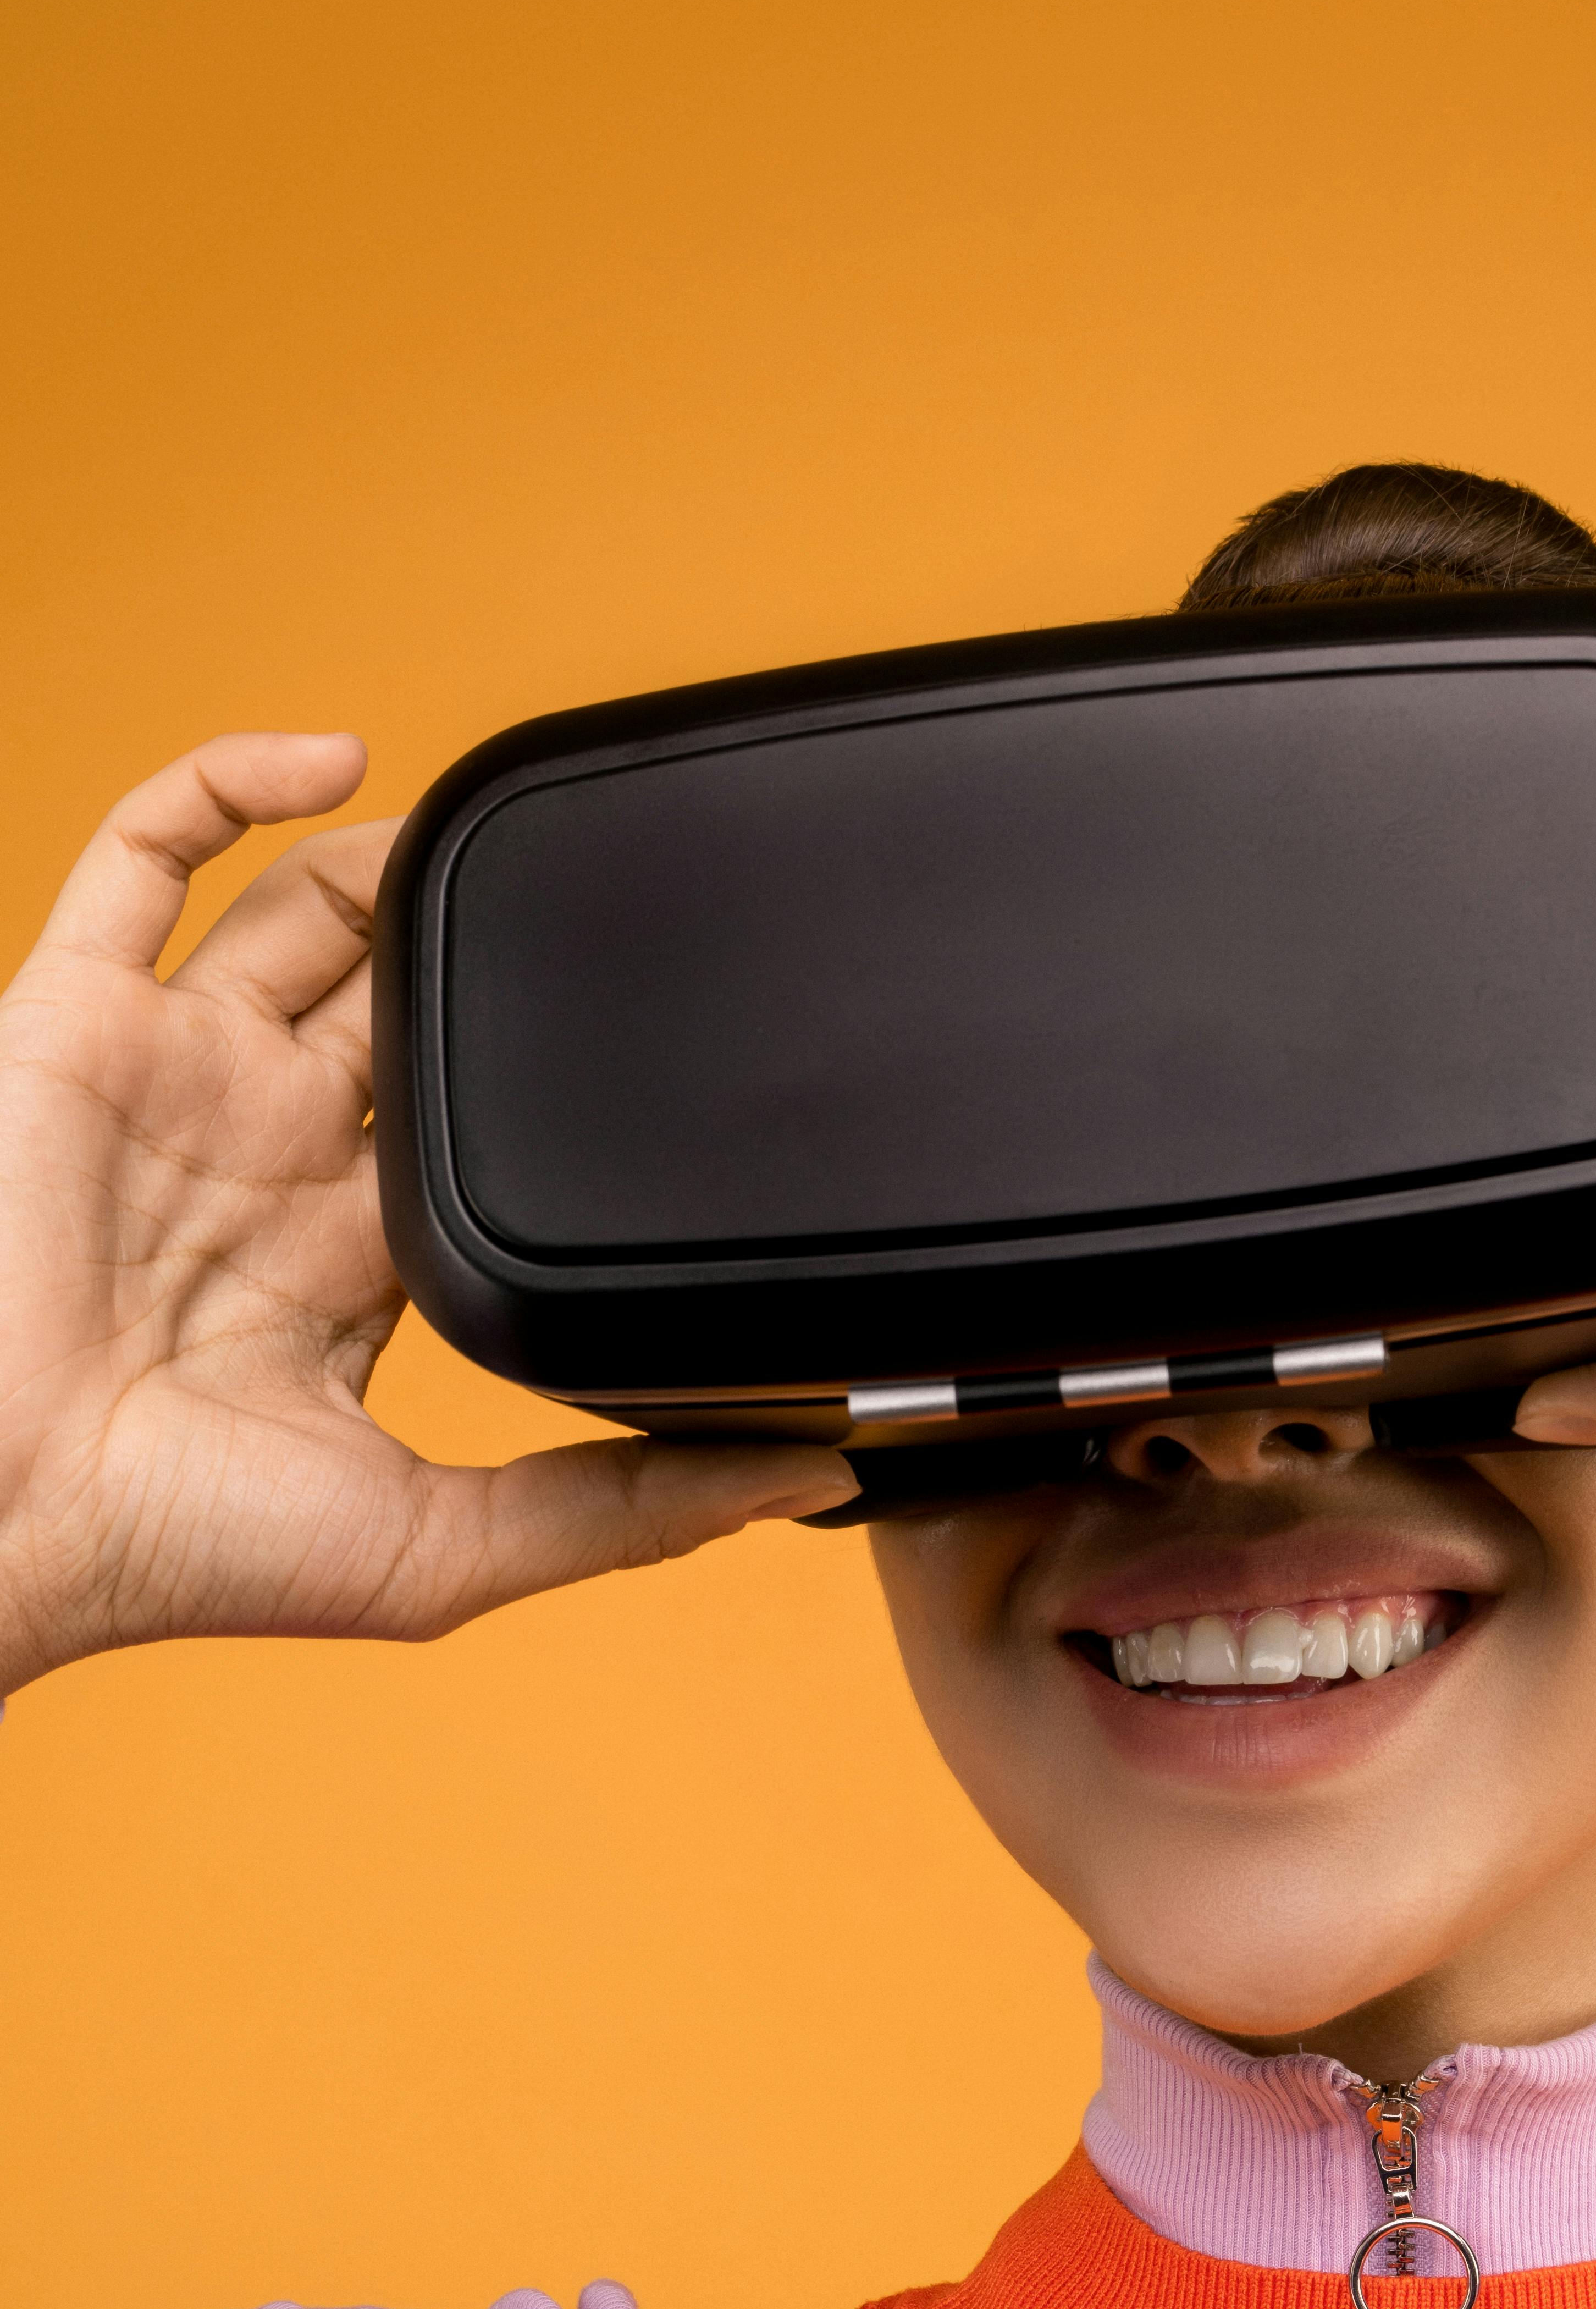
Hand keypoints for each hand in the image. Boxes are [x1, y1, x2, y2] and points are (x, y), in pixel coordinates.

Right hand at [0, 735, 854, 1697]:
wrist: (3, 1514)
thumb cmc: (179, 1548)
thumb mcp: (448, 1550)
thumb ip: (622, 1510)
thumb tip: (803, 1477)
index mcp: (347, 1256)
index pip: (475, 1131)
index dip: (553, 1078)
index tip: (661, 1033)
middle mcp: (265, 1149)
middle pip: (400, 1000)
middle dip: (480, 950)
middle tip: (589, 897)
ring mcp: (175, 1073)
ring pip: (296, 908)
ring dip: (390, 855)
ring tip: (488, 821)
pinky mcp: (80, 1016)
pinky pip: (143, 852)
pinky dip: (231, 779)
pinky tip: (339, 758)